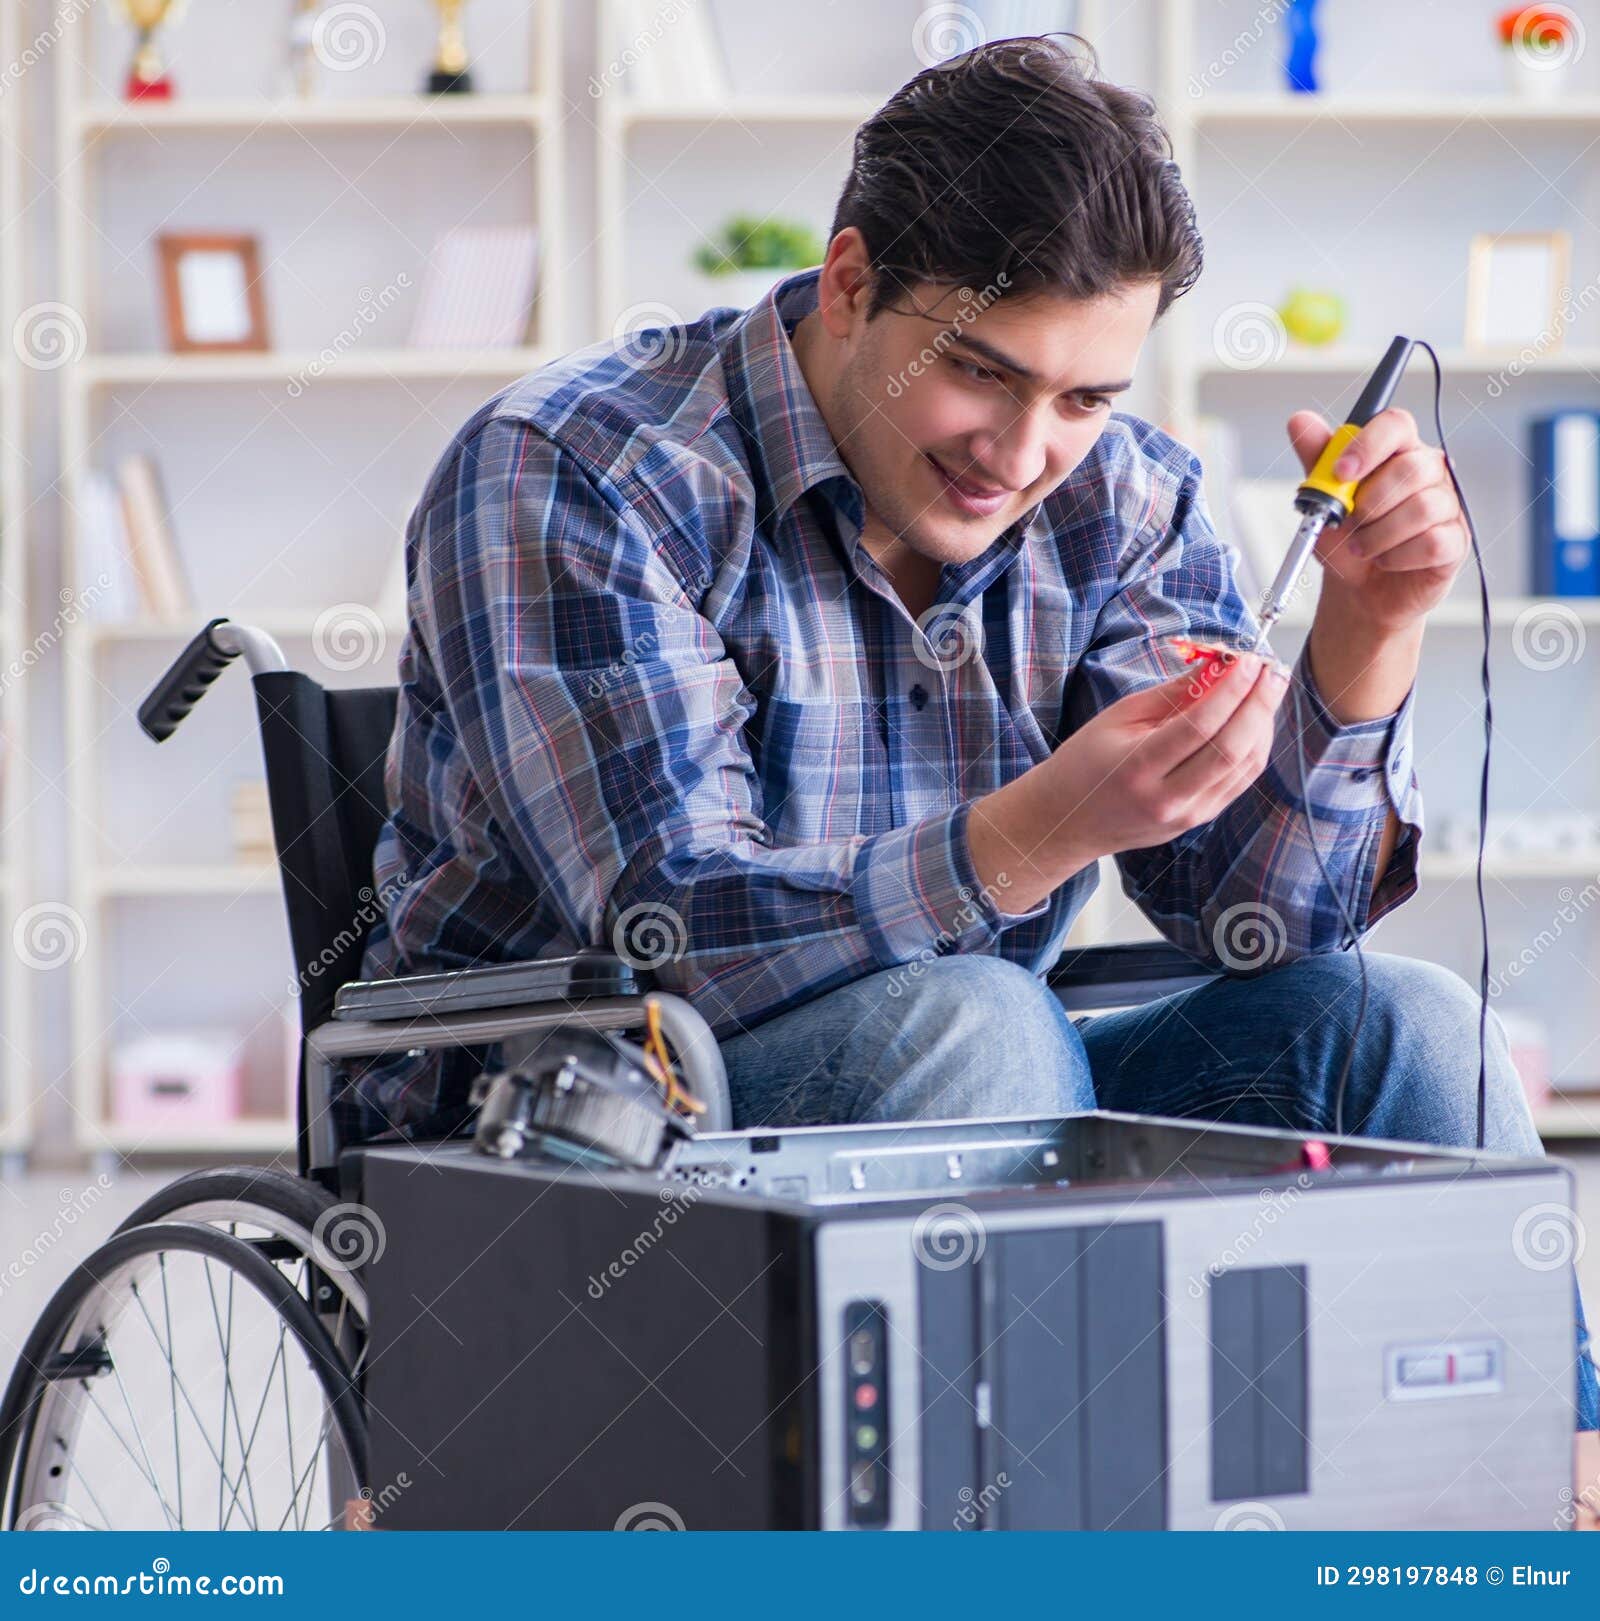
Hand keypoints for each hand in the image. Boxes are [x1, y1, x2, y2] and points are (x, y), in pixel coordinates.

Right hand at [969, 650, 1291, 910]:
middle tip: (1270, 671)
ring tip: (1266, 690)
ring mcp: (1188, 815)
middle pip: (1231, 749)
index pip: (1199, 726)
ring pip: (1245, 766)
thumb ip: (1171, 694)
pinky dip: (1254, 746)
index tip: (1248, 661)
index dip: (1231, 690)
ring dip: (1262, 723)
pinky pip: (1240, 781)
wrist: (1068, 822)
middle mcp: (1168, 798)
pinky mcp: (1200, 821)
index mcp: (1138, 768)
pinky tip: (1254, 720)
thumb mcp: (1117, 718)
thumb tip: (1216, 665)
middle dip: (1258, 704)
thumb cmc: (1084, 764)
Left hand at [1287, 406, 1468, 631]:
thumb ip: (1316, 461)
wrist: (1356, 589)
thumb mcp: (1323, 500)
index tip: (1342, 472)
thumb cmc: (1346, 539)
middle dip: (1370, 503)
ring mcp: (1447, 504)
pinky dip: (1397, 557)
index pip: (1395, 424)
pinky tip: (1386, 560)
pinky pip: (1432, 542)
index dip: (1369, 445)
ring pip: (1422, 508)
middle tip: (1351, 523)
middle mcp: (1428, 470)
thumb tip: (1300, 421)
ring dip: (1379, 535)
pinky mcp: (1455, 539)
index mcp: (1396, 451)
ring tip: (1362, 547)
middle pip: (1411, 468)